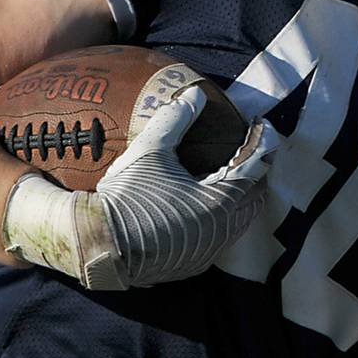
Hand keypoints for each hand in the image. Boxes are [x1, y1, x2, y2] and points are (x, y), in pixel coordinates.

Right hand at [2, 87, 276, 288]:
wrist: (97, 244)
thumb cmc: (125, 196)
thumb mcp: (149, 151)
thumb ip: (176, 119)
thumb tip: (196, 92)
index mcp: (218, 201)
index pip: (255, 166)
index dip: (261, 142)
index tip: (259, 125)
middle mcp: (221, 230)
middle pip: (255, 195)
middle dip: (256, 170)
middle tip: (250, 148)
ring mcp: (208, 251)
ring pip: (241, 220)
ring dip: (242, 196)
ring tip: (234, 174)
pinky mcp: (193, 264)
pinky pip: (222, 238)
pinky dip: (225, 218)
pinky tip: (211, 205)